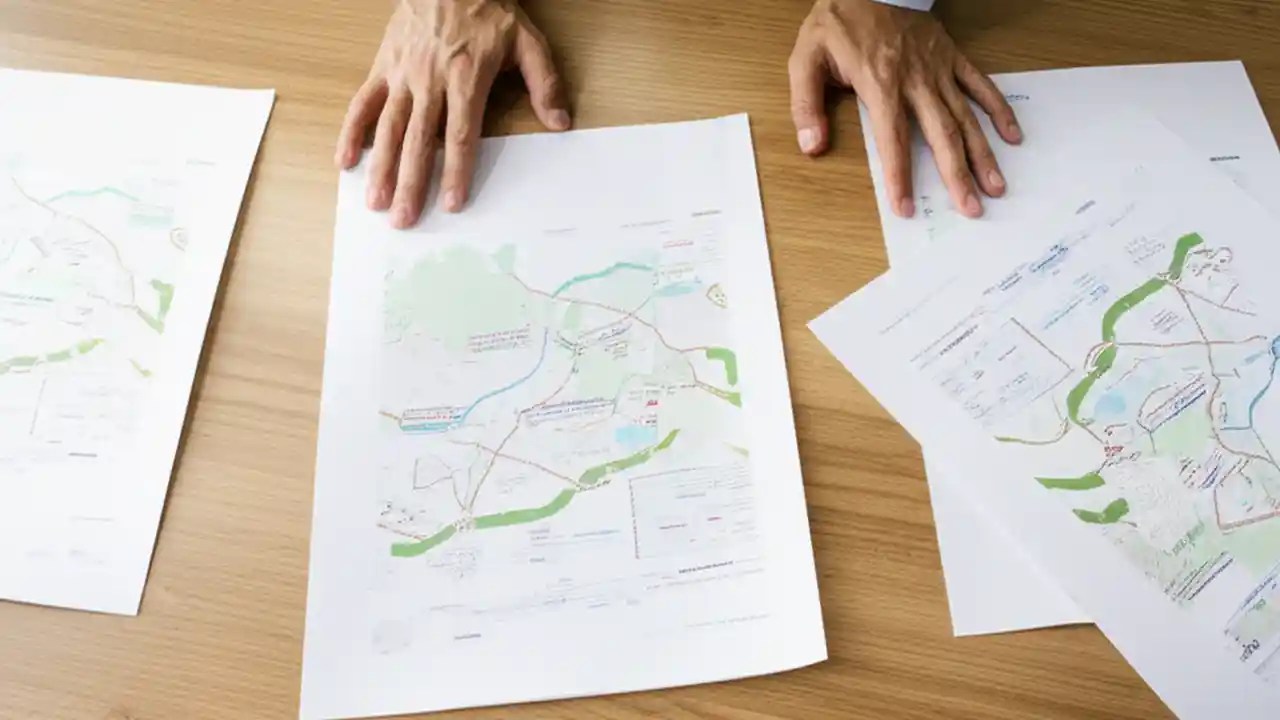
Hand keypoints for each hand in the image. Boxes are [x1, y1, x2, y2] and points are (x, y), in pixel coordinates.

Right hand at [336, 0, 569, 227]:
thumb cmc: (487, 9)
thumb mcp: (526, 40)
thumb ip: (544, 82)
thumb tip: (559, 122)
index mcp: (466, 79)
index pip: (461, 136)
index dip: (456, 171)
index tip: (452, 202)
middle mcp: (430, 81)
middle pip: (419, 141)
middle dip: (411, 183)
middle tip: (405, 219)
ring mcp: (402, 75)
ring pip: (389, 128)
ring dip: (381, 168)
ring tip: (375, 202)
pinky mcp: (383, 66)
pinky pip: (363, 103)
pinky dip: (353, 132)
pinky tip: (345, 161)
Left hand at [789, 0, 1020, 218]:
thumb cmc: (835, 24)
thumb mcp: (806, 60)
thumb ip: (806, 105)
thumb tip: (811, 146)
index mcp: (880, 84)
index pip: (893, 139)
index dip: (900, 176)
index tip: (906, 207)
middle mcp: (915, 80)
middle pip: (941, 135)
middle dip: (956, 175)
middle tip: (971, 209)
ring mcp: (938, 68)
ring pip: (965, 116)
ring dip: (982, 153)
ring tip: (995, 186)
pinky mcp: (951, 55)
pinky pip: (980, 84)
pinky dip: (998, 109)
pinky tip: (1012, 136)